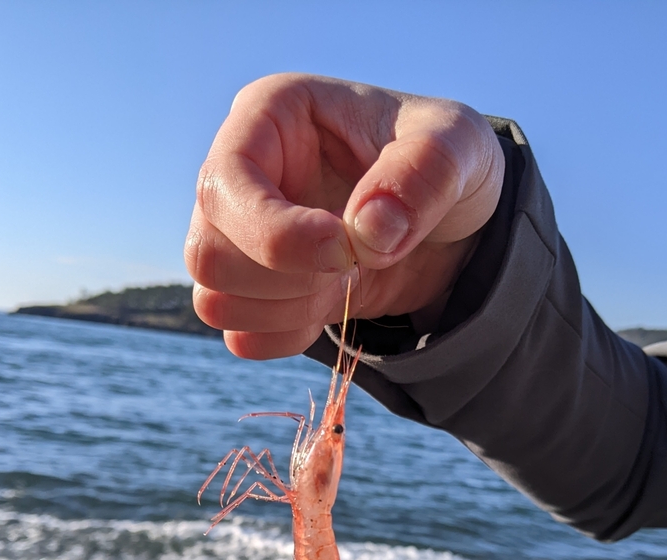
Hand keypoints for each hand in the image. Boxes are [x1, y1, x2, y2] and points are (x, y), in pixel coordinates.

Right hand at [185, 74, 504, 358]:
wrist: (451, 222)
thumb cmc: (445, 163)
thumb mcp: (459, 147)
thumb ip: (422, 176)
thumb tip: (369, 230)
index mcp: (269, 115)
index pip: (224, 185)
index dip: (278, 235)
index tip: (345, 251)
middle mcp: (238, 175)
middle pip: (207, 254)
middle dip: (286, 280)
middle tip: (353, 266)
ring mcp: (239, 236)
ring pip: (214, 299)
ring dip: (288, 311)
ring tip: (347, 281)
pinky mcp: (254, 289)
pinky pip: (238, 335)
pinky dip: (287, 336)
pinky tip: (330, 306)